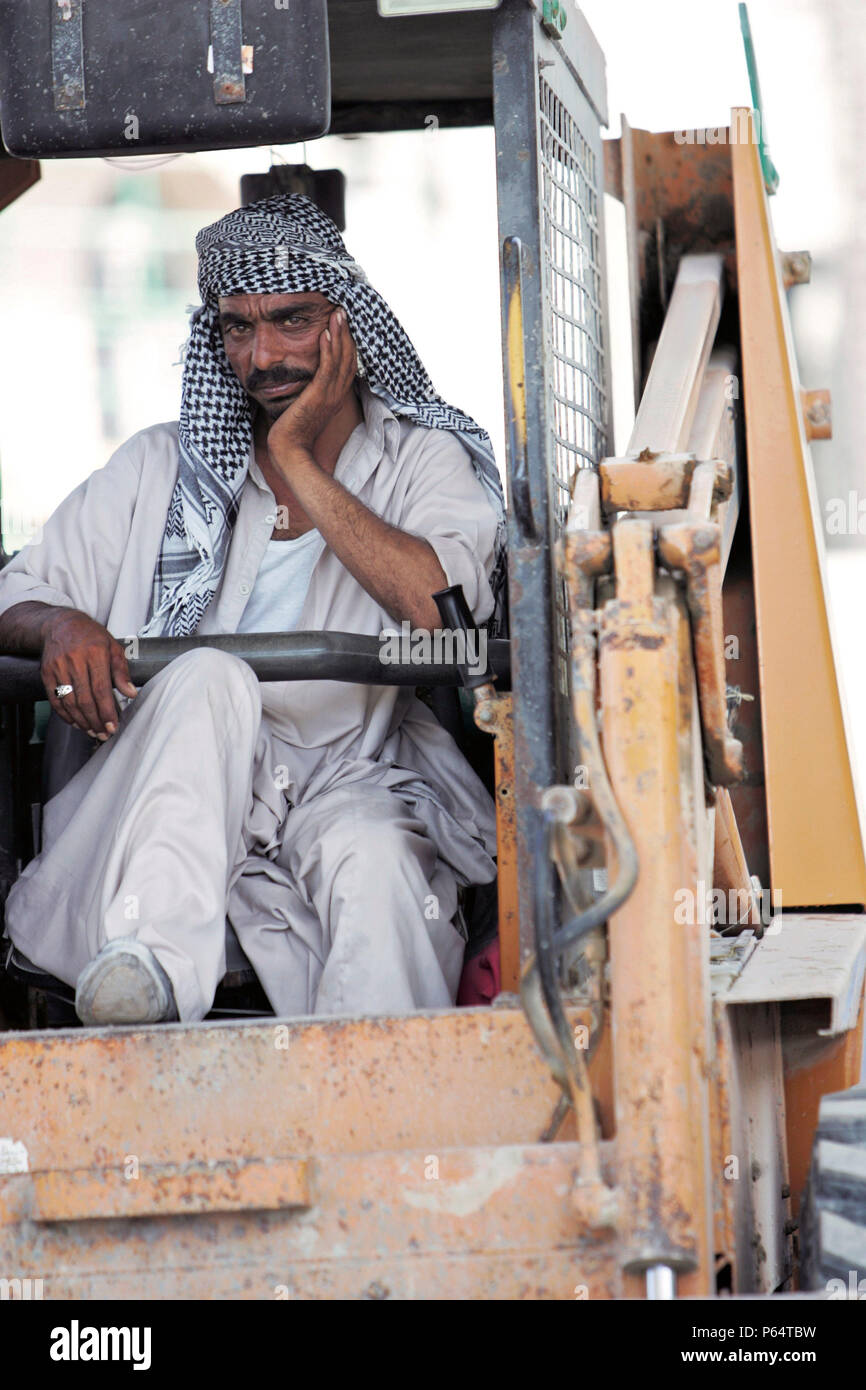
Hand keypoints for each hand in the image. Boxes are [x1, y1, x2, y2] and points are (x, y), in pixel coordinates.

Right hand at [40, 609, 137, 739]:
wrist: (60, 624)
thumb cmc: (91, 636)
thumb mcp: (113, 647)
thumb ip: (122, 671)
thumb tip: (131, 694)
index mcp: (95, 652)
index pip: (101, 689)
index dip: (107, 711)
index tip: (113, 726)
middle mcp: (75, 660)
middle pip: (85, 699)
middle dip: (95, 721)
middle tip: (104, 734)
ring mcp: (58, 667)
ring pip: (69, 702)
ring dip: (81, 721)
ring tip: (92, 731)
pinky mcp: (46, 672)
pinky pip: (55, 699)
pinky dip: (65, 714)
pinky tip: (76, 722)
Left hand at [266, 307, 356, 465]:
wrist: (289, 451)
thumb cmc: (292, 431)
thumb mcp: (303, 406)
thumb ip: (307, 391)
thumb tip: (301, 378)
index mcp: (335, 395)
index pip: (347, 364)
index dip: (347, 343)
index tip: (343, 323)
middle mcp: (336, 394)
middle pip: (348, 357)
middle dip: (346, 332)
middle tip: (343, 310)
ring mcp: (329, 395)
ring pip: (340, 359)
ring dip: (339, 335)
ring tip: (337, 314)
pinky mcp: (318, 396)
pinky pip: (326, 369)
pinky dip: (328, 350)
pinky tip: (325, 334)